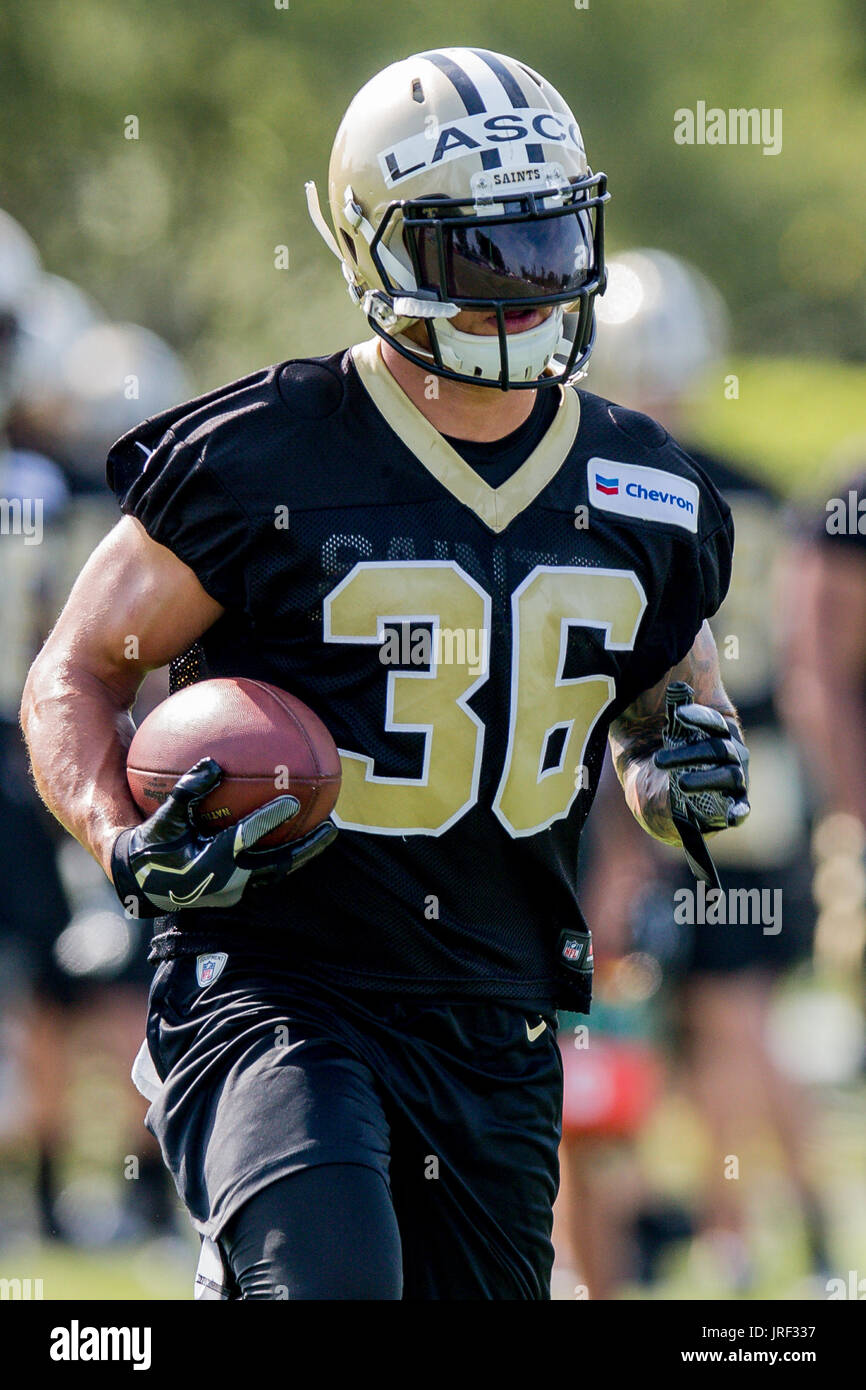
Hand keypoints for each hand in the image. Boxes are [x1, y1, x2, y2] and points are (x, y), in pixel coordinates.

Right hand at [110, 758, 336, 916]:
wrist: (143, 886)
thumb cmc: (152, 845)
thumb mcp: (163, 818)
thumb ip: (186, 791)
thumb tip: (212, 762)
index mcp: (208, 862)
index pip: (245, 838)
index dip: (269, 819)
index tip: (291, 801)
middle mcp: (227, 881)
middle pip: (277, 864)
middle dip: (305, 847)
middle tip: (330, 827)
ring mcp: (234, 892)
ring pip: (276, 872)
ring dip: (301, 854)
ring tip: (324, 834)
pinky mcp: (236, 895)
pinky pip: (266, 873)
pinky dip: (282, 855)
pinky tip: (295, 837)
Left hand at [653, 682, 749, 833]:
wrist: (651, 777)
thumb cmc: (657, 736)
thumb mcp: (656, 713)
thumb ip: (669, 695)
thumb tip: (675, 659)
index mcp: (716, 726)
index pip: (713, 720)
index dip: (698, 717)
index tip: (677, 715)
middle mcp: (729, 750)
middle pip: (716, 749)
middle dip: (688, 754)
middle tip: (658, 759)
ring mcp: (731, 777)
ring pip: (727, 776)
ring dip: (704, 780)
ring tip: (680, 784)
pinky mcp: (729, 803)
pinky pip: (740, 806)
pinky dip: (739, 810)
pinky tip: (732, 815)